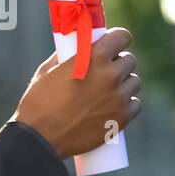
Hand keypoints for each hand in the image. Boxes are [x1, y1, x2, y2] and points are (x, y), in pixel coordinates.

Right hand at [10, 27, 141, 158]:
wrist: (41, 138)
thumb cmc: (39, 103)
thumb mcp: (48, 71)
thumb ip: (65, 56)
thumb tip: (74, 48)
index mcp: (93, 57)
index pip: (122, 37)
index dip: (118, 40)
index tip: (113, 45)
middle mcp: (110, 75)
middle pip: (129, 61)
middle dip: (118, 63)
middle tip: (105, 72)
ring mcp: (118, 97)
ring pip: (134, 83)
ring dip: (124, 84)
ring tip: (108, 92)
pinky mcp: (122, 118)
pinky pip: (135, 104)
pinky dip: (127, 104)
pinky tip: (114, 106)